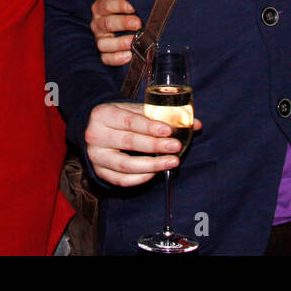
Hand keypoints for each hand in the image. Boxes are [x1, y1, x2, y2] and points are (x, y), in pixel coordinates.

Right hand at [85, 101, 202, 186]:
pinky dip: (139, 178)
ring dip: (151, 165)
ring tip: (171, 162)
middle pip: (128, 142)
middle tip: (176, 147)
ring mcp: (95, 156)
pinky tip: (155, 173)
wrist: (97, 129)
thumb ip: (162, 115)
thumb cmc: (121, 118)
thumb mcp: (135, 110)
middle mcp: (94, 135)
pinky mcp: (99, 172)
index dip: (150, 126)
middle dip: (155, 146)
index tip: (168, 130)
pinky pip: (120, 180)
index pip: (128, 121)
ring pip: (125, 165)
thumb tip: (195, 124)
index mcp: (102, 114)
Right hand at [91, 0, 140, 66]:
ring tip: (134, 42)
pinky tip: (129, 56)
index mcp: (101, 6)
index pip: (106, 5)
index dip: (119, 5)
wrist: (130, 17)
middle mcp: (98, 23)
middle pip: (107, 24)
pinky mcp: (105, 52)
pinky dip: (116, 59)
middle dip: (123, 23)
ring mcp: (101, 38)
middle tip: (138, 23)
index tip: (133, 6)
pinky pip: (106, 58)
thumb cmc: (126, 2)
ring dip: (119, 43)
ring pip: (104, 43)